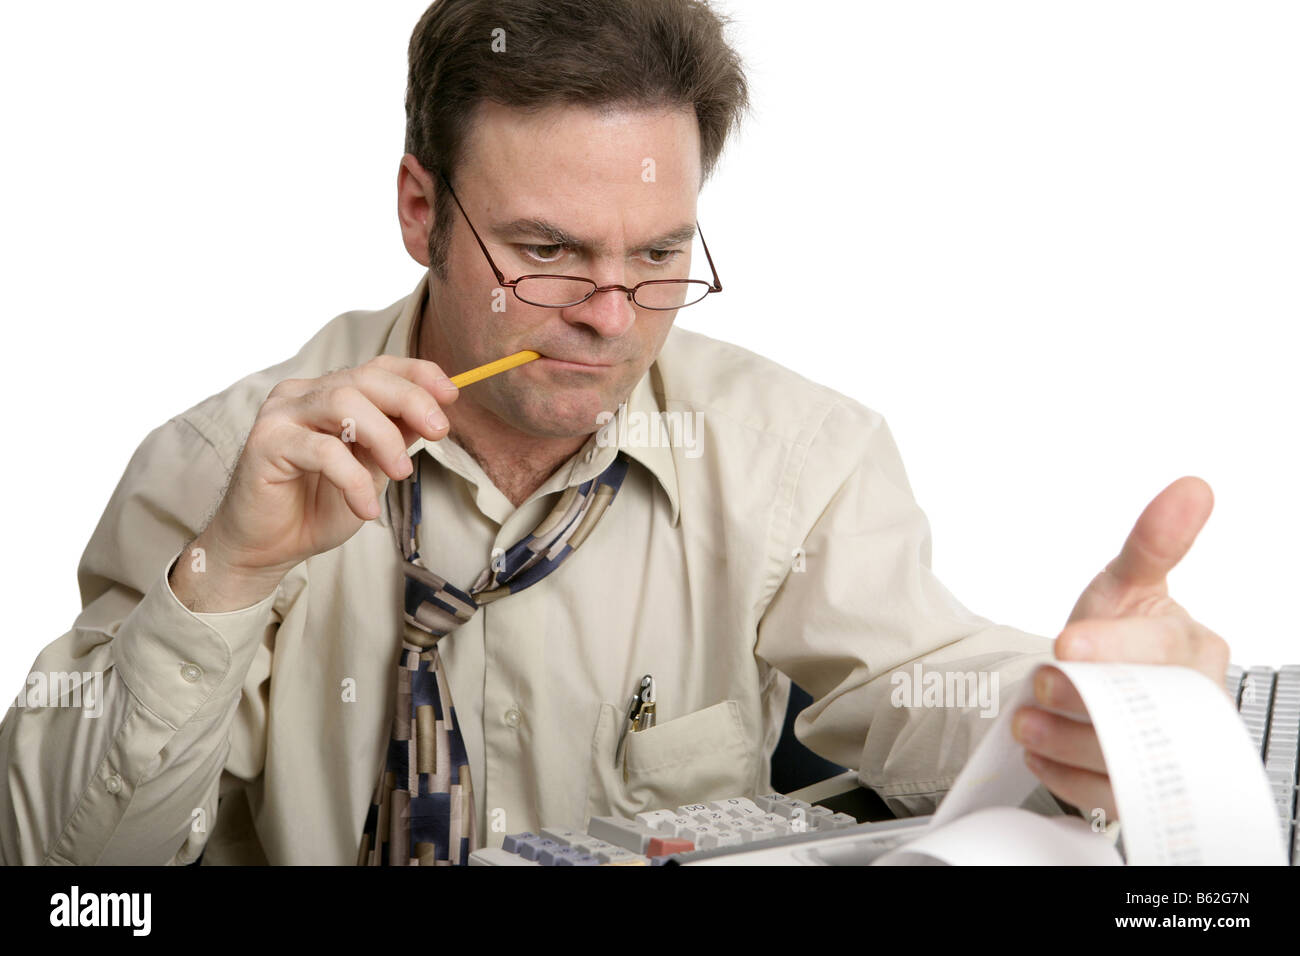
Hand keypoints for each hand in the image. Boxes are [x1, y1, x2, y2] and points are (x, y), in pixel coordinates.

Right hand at [170, 355, 458, 610]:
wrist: (268, 546)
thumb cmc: (318, 504)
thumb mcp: (371, 468)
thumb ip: (395, 436)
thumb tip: (437, 411)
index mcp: (328, 392)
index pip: (378, 367)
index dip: (418, 375)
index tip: (452, 395)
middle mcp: (302, 394)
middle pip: (364, 379)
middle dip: (410, 400)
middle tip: (440, 431)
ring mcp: (280, 415)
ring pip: (343, 404)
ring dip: (383, 438)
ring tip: (401, 474)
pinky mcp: (265, 444)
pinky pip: (321, 450)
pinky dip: (353, 479)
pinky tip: (366, 509)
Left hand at [1011, 475, 1229, 821]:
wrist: (1099, 681)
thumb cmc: (1121, 632)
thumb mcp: (1127, 581)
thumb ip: (1153, 541)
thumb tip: (1192, 488)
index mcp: (1196, 650)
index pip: (1164, 652)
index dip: (1115, 648)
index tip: (1065, 643)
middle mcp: (1191, 706)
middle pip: (1144, 713)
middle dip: (1082, 698)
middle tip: (1039, 682)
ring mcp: (1168, 755)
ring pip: (1123, 760)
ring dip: (1064, 738)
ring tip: (1026, 720)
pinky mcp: (1138, 790)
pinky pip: (1105, 794)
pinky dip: (1064, 774)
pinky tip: (1038, 749)